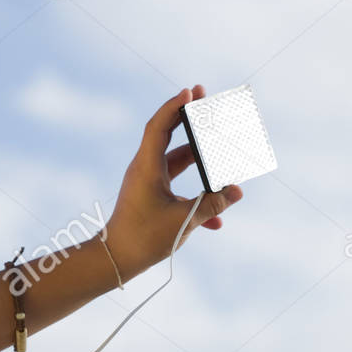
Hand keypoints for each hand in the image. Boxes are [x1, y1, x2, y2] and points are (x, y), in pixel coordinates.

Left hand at [102, 84, 244, 279]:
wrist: (115, 261)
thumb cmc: (142, 240)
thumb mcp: (182, 221)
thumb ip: (211, 205)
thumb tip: (236, 192)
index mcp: (147, 167)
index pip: (159, 126)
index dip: (175, 106)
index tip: (191, 91)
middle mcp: (145, 170)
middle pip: (168, 135)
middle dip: (188, 117)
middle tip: (206, 98)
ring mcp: (147, 182)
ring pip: (176, 160)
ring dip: (198, 155)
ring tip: (220, 143)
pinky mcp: (151, 196)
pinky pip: (177, 185)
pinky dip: (195, 192)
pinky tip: (216, 218)